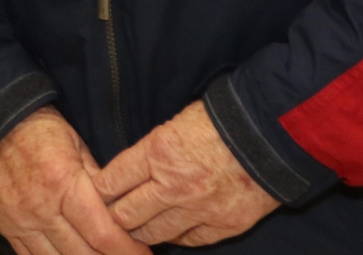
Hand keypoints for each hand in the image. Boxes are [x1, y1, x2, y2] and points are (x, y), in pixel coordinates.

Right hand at [0, 107, 151, 254]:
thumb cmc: (40, 130)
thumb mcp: (78, 147)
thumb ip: (100, 184)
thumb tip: (124, 213)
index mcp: (63, 183)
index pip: (103, 234)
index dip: (128, 251)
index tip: (143, 254)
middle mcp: (40, 207)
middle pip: (84, 254)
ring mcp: (19, 220)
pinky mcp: (4, 225)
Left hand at [93, 100, 279, 245]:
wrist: (269, 135)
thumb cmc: (217, 122)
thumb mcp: (171, 126)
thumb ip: (149, 152)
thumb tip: (127, 173)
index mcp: (156, 153)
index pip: (112, 181)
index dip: (98, 191)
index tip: (93, 195)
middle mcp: (173, 186)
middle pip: (127, 214)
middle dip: (113, 217)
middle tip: (107, 218)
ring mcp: (200, 209)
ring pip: (156, 233)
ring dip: (141, 232)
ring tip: (133, 230)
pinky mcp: (225, 225)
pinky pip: (190, 240)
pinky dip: (176, 237)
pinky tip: (168, 233)